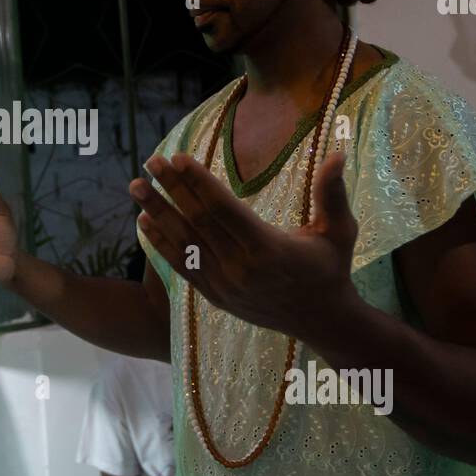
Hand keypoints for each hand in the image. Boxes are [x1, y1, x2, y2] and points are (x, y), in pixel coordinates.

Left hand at [131, 151, 358, 339]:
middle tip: (151, 161)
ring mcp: (224, 284)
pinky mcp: (214, 295)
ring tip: (135, 186)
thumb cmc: (331, 268)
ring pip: (183, 242)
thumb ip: (333, 193)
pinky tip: (144, 220)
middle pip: (197, 221)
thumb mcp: (340, 231)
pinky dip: (160, 242)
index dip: (199, 181)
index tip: (179, 156)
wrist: (320, 321)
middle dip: (171, 188)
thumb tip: (339, 154)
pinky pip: (181, 266)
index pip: (223, 209)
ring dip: (157, 212)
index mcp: (268, 248)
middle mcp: (240, 268)